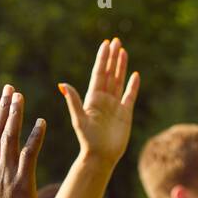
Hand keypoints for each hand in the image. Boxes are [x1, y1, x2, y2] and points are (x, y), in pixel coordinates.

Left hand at [59, 37, 139, 166]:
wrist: (101, 156)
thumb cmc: (88, 140)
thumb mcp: (78, 119)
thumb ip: (73, 101)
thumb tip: (62, 84)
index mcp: (92, 98)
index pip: (98, 73)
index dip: (102, 59)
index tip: (106, 44)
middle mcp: (104, 99)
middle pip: (109, 73)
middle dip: (112, 57)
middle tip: (116, 41)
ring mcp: (115, 105)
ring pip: (119, 81)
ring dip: (121, 66)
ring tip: (123, 51)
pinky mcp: (125, 114)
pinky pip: (130, 96)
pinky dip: (133, 86)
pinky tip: (135, 75)